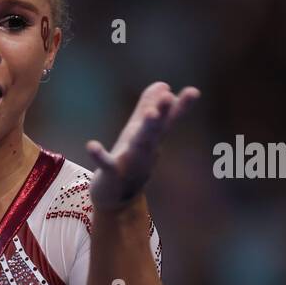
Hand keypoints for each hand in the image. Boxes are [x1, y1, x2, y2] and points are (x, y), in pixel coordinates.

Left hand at [85, 82, 199, 211]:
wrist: (116, 200)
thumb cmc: (129, 162)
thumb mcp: (138, 133)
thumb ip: (148, 107)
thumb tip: (163, 84)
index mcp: (151, 138)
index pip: (168, 120)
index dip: (181, 107)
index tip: (194, 91)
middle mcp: (145, 150)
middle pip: (156, 131)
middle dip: (162, 114)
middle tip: (168, 97)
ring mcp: (130, 163)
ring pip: (139, 145)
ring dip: (145, 130)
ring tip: (150, 113)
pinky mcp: (111, 175)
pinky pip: (107, 165)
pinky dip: (100, 156)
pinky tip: (91, 145)